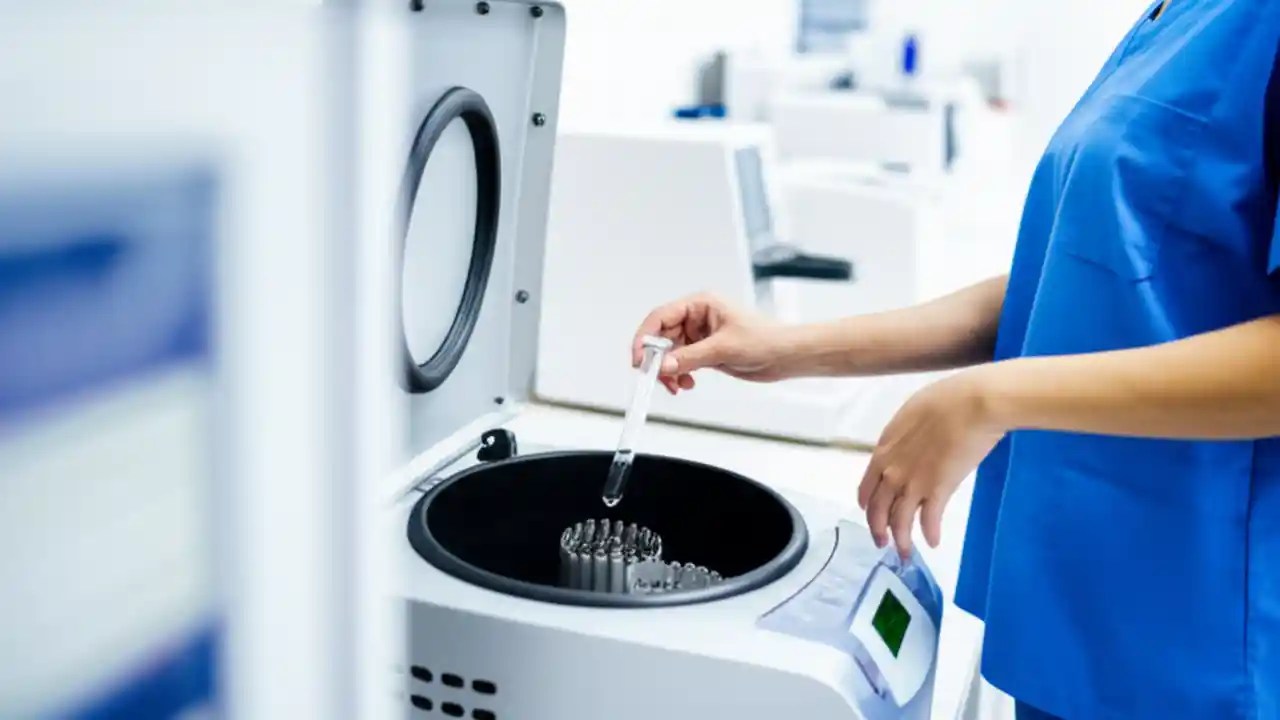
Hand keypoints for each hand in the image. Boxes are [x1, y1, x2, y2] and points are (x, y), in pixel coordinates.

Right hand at [632, 294, 790, 393]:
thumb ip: (690, 357)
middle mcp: (697, 318)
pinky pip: (681, 363)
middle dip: (657, 359)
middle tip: (655, 376)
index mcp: (700, 304)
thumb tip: (663, 365)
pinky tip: (687, 383)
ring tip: (676, 385)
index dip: (646, 337)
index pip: (661, 316)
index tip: (639, 357)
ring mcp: (700, 336)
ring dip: (669, 371)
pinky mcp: (705, 352)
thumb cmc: (765, 339)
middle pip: (662, 337)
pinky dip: (679, 375)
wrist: (786, 356)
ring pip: (670, 353)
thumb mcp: (723, 348)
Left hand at [858, 367, 1007, 560]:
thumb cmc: (946, 400)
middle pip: (878, 509)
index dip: (868, 505)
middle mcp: (892, 470)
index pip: (867, 486)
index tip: (869, 514)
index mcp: (884, 449)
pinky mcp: (939, 490)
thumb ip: (904, 438)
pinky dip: (929, 534)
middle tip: (881, 543)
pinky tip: (933, 542)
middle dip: (878, 530)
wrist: (971, 404)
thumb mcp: (911, 415)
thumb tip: (909, 447)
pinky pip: (929, 519)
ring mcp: (914, 482)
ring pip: (900, 521)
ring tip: (904, 554)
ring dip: (901, 541)